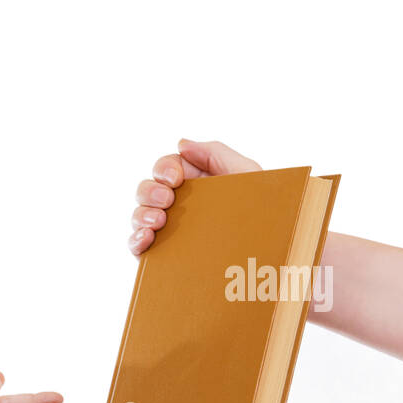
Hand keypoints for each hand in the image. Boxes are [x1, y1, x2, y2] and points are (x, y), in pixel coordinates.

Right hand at [129, 139, 261, 255]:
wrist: (267, 257)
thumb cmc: (263, 213)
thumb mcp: (247, 174)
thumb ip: (216, 153)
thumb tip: (181, 144)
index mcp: (196, 184)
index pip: (166, 168)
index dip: (164, 169)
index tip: (175, 179)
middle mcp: (178, 206)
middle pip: (147, 189)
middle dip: (150, 191)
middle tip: (167, 201)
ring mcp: (168, 231)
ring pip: (138, 215)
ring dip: (141, 214)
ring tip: (157, 222)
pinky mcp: (162, 256)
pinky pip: (136, 245)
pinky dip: (134, 239)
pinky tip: (146, 238)